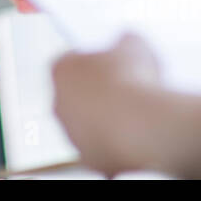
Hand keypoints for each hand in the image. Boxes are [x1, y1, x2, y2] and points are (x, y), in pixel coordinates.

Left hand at [51, 33, 163, 177]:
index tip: (114, 62)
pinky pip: (103, 146)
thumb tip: (128, 43)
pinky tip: (138, 133)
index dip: (95, 60)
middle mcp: (58, 103)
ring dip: (108, 118)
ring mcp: (71, 134)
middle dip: (99, 91)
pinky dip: (118, 141)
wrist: (143, 125)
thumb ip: (125, 41)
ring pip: (89, 123)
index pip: (72, 60)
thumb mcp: (134, 43)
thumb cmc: (132, 80)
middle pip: (77, 94)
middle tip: (128, 87)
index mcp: (60, 69)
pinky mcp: (89, 159)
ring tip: (138, 112)